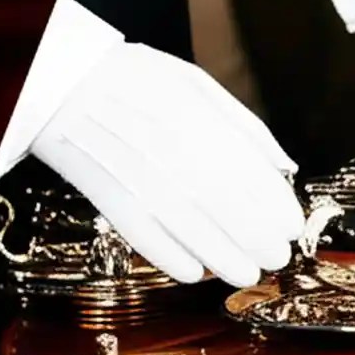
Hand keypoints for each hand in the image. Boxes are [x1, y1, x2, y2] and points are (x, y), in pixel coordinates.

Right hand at [32, 41, 303, 286]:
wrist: (63, 81)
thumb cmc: (134, 82)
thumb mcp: (193, 83)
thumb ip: (242, 124)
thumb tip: (283, 166)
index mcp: (192, 111)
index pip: (245, 165)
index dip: (273, 203)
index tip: (290, 227)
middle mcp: (165, 141)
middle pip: (220, 198)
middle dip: (254, 235)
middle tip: (275, 257)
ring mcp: (132, 167)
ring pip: (183, 221)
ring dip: (219, 254)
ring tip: (244, 273)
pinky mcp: (102, 189)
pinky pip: (139, 230)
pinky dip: (167, 255)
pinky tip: (192, 272)